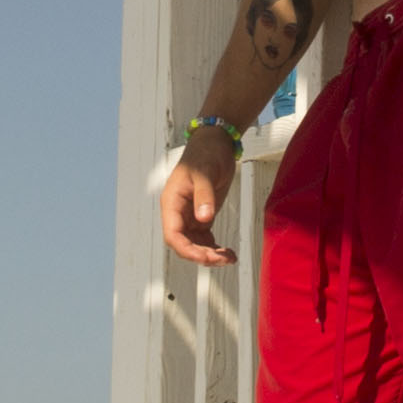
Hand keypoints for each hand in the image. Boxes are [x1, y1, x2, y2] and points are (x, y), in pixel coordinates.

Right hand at [158, 140, 240, 267]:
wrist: (214, 143)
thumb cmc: (206, 153)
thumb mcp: (205, 172)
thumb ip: (204, 196)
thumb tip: (204, 219)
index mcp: (172, 203)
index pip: (173, 235)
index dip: (187, 250)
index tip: (205, 257)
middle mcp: (178, 213)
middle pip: (184, 244)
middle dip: (202, 255)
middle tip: (224, 259)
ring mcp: (189, 216)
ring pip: (195, 245)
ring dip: (210, 255)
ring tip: (230, 258)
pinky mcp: (202, 216)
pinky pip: (205, 239)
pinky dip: (215, 248)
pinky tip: (229, 253)